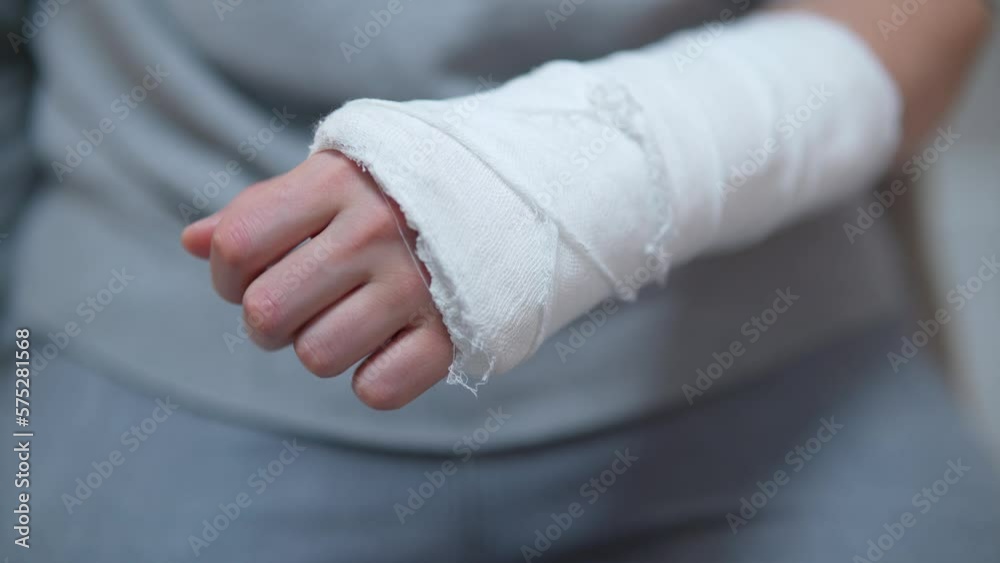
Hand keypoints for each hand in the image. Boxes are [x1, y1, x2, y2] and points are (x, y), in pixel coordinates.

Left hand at [181, 150, 452, 408]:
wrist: (504, 197)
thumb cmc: (395, 193)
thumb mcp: (332, 180)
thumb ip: (263, 209)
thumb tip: (194, 242)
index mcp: (336, 183)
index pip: (236, 244)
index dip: (228, 272)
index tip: (255, 270)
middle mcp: (376, 230)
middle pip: (265, 313)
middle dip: (267, 321)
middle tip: (301, 302)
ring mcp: (417, 284)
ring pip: (317, 357)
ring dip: (322, 349)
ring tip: (349, 319)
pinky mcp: (452, 332)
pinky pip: (378, 390)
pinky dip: (375, 379)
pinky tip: (389, 345)